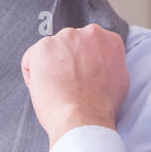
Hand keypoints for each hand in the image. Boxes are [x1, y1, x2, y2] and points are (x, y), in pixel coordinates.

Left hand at [21, 23, 128, 147]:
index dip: (84, 63)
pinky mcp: (42, 48)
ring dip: (50, 68)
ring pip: (50, 52)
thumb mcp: (119, 80)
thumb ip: (109, 64)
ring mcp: (64, 38)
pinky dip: (33, 75)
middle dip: (67, 62)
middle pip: (69, 45)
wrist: (83, 118)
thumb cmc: (101, 106)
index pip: (89, 44)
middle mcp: (87, 33)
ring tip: (59, 90)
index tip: (81, 76)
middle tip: (69, 85)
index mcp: (107, 39)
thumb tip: (102, 64)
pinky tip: (46, 89)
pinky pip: (31, 60)